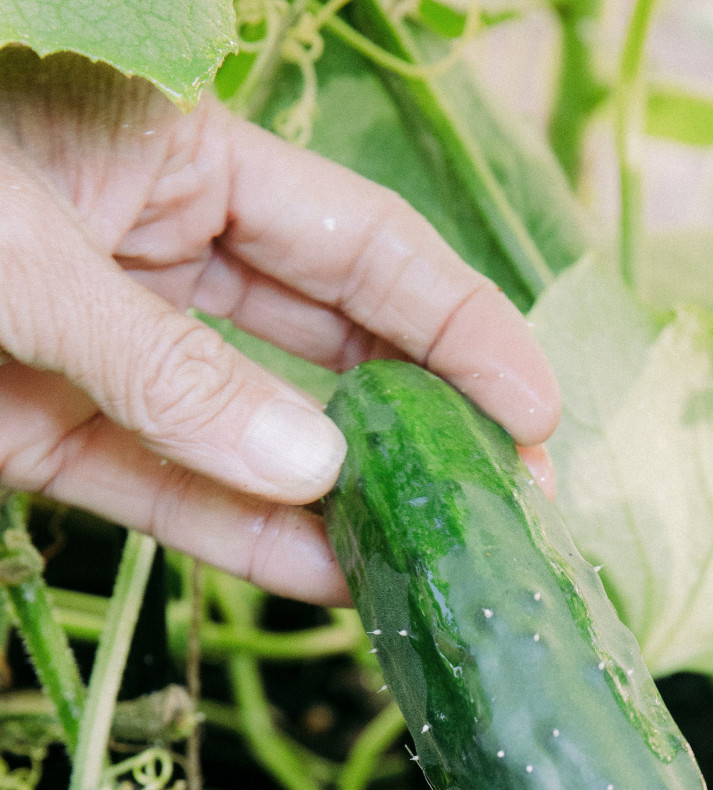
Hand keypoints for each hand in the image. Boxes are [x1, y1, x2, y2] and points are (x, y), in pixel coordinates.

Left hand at [0, 49, 560, 603]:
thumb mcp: (26, 258)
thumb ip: (165, 366)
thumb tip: (315, 470)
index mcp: (180, 159)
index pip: (364, 247)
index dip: (462, 330)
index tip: (537, 415)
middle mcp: (161, 255)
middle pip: (333, 349)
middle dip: (428, 427)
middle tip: (513, 503)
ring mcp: (111, 354)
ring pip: (257, 441)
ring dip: (346, 507)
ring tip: (436, 564)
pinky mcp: (52, 439)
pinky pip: (168, 498)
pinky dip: (243, 543)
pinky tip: (330, 583)